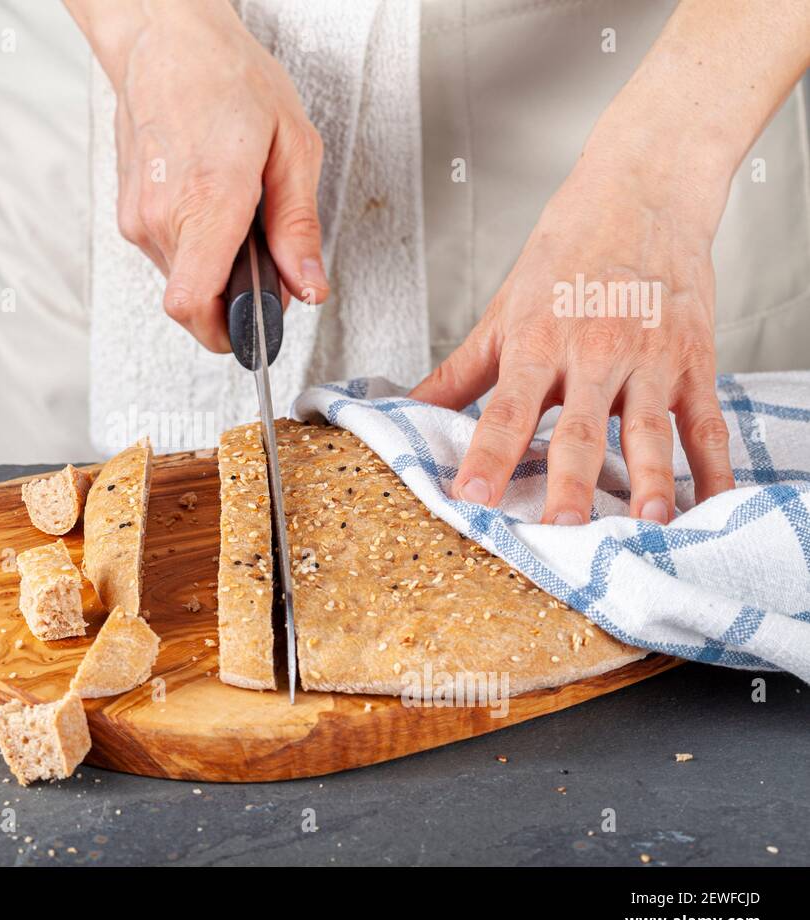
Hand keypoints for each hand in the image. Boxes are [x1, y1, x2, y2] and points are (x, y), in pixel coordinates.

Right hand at [66, 0, 328, 349]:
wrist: (164, 39)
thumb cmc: (225, 76)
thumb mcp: (292, 146)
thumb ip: (299, 227)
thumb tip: (308, 285)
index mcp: (208, 203)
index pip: (193, 306)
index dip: (226, 332)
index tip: (255, 327)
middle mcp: (162, 217)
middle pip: (192, 301)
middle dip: (232, 295)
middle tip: (264, 255)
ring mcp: (138, 217)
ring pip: (180, 279)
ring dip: (214, 266)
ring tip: (237, 212)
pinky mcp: (129, 213)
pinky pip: (167, 253)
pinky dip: (195, 244)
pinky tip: (211, 202)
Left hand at [409, 150, 734, 523]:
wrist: (640, 193)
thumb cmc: (566, 255)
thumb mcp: (502, 311)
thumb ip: (458, 373)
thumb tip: (405, 410)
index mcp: (538, 343)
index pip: (507, 409)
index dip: (488, 454)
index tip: (472, 494)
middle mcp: (594, 354)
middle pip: (579, 428)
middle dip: (571, 480)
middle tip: (561, 527)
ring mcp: (648, 359)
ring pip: (648, 429)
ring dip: (647, 479)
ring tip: (645, 523)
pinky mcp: (693, 363)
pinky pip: (706, 424)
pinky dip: (714, 468)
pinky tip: (711, 504)